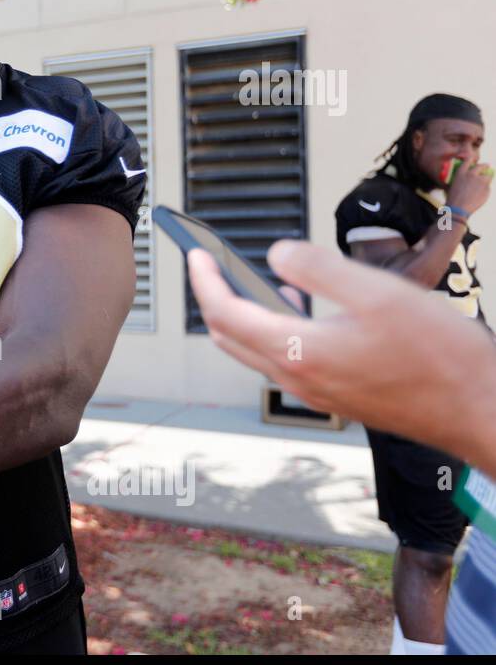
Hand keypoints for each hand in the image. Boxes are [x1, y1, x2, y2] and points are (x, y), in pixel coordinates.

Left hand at [188, 239, 495, 471]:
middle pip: (231, 335)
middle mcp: (299, 378)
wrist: (480, 411)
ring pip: (256, 350)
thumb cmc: (441, 358)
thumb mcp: (379, 293)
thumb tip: (277, 254)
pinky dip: (277, 331)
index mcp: (299, 351)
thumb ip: (321, 269)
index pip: (225, 313)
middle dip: (215, 296)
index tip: (197, 255)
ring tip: (255, 280)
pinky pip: (286, 360)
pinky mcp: (337, 395)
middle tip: (211, 265)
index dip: (205, 280)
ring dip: (246, 314)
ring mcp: (317, 391)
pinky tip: (305, 309)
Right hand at [446, 158, 492, 214]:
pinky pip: (488, 188)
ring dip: (487, 178)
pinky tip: (478, 197)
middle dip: (485, 166)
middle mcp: (472, 175)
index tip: (473, 160)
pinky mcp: (487, 189)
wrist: (458, 209)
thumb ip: (462, 180)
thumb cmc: (452, 200)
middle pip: (482, 166)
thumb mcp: (453, 186)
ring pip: (488, 177)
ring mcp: (481, 181)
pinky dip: (485, 191)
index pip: (468, 160)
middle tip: (487, 166)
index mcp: (461, 173)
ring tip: (483, 184)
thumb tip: (468, 179)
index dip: (471, 159)